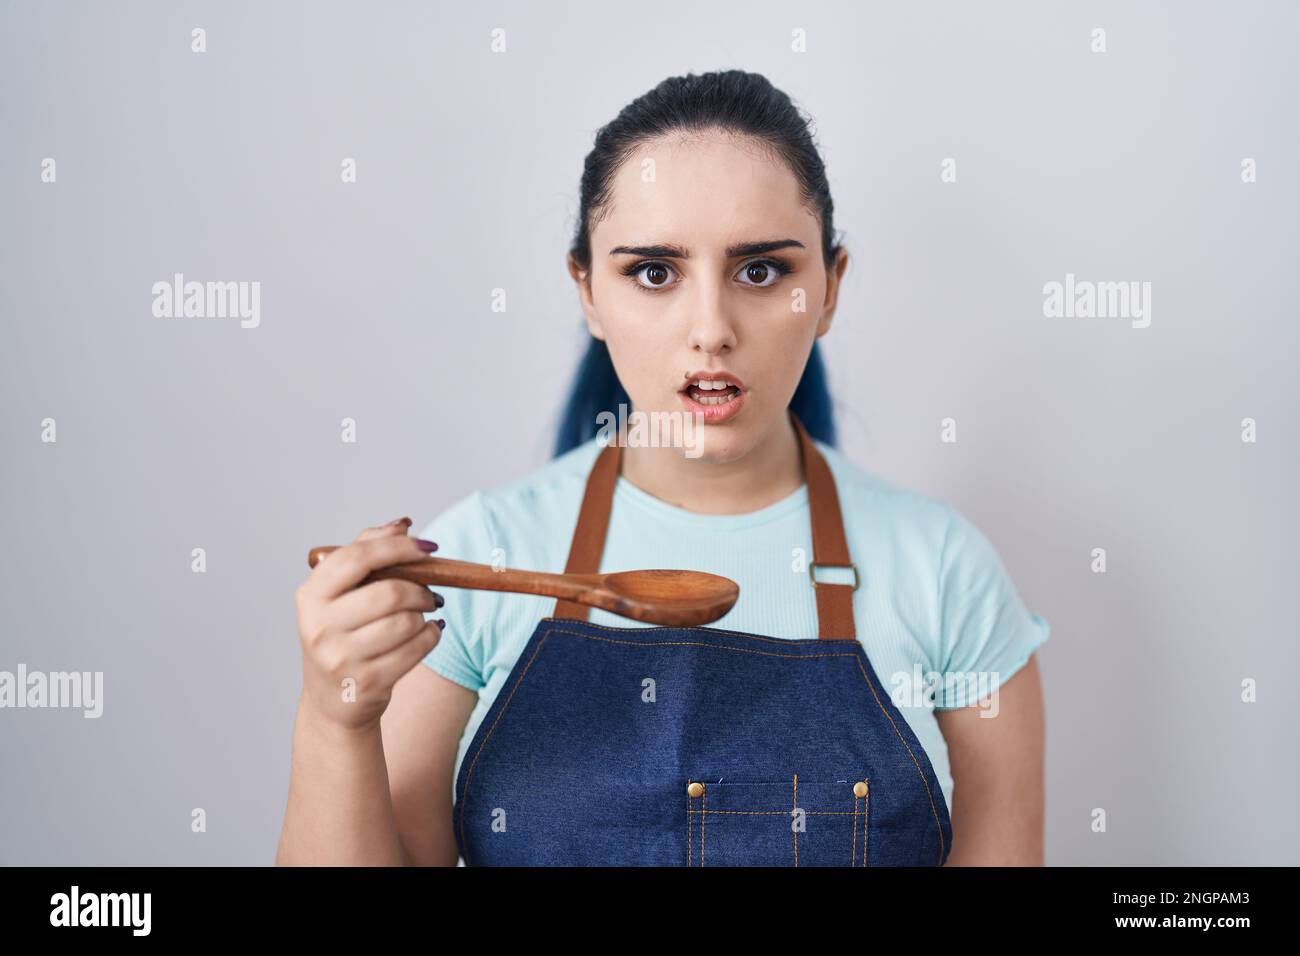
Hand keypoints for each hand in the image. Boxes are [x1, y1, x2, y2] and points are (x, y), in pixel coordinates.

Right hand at [294, 518, 443, 732]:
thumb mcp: (340, 594)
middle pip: (390, 593)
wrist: (332, 701)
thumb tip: (402, 525)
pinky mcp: (367, 682)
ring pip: (407, 622)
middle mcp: (320, 626)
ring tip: (424, 615)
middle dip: (421, 589)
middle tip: (430, 593)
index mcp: (311, 595)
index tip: (428, 547)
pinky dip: (432, 636)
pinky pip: (417, 649)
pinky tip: (428, 633)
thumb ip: (366, 552)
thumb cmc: (341, 635)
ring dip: (425, 615)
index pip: (357, 558)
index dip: (398, 547)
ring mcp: (341, 658)